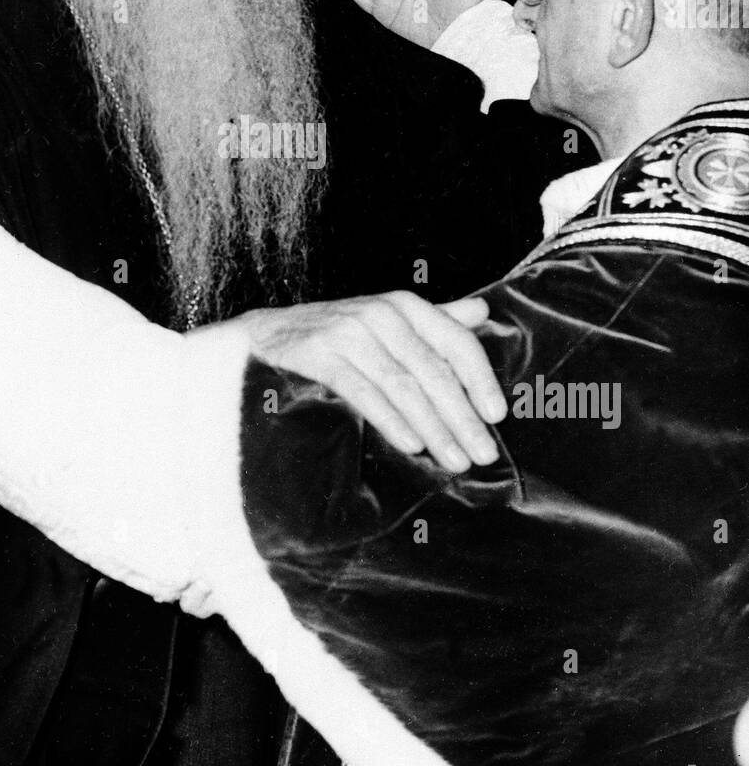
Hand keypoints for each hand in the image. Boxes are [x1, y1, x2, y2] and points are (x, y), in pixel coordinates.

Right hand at [239, 290, 505, 469]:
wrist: (268, 335)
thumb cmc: (341, 332)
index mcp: (406, 305)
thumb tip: (483, 311)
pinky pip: (364, 391)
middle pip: (432, 370)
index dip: (480, 379)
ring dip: (434, 427)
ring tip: (454, 460)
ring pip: (402, 385)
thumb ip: (436, 319)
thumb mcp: (391, 320)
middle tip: (483, 454)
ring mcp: (349, 332)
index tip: (497, 416)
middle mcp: (382, 313)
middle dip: (462, 416)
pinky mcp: (320, 354)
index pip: (456, 341)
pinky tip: (412, 445)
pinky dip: (391, 420)